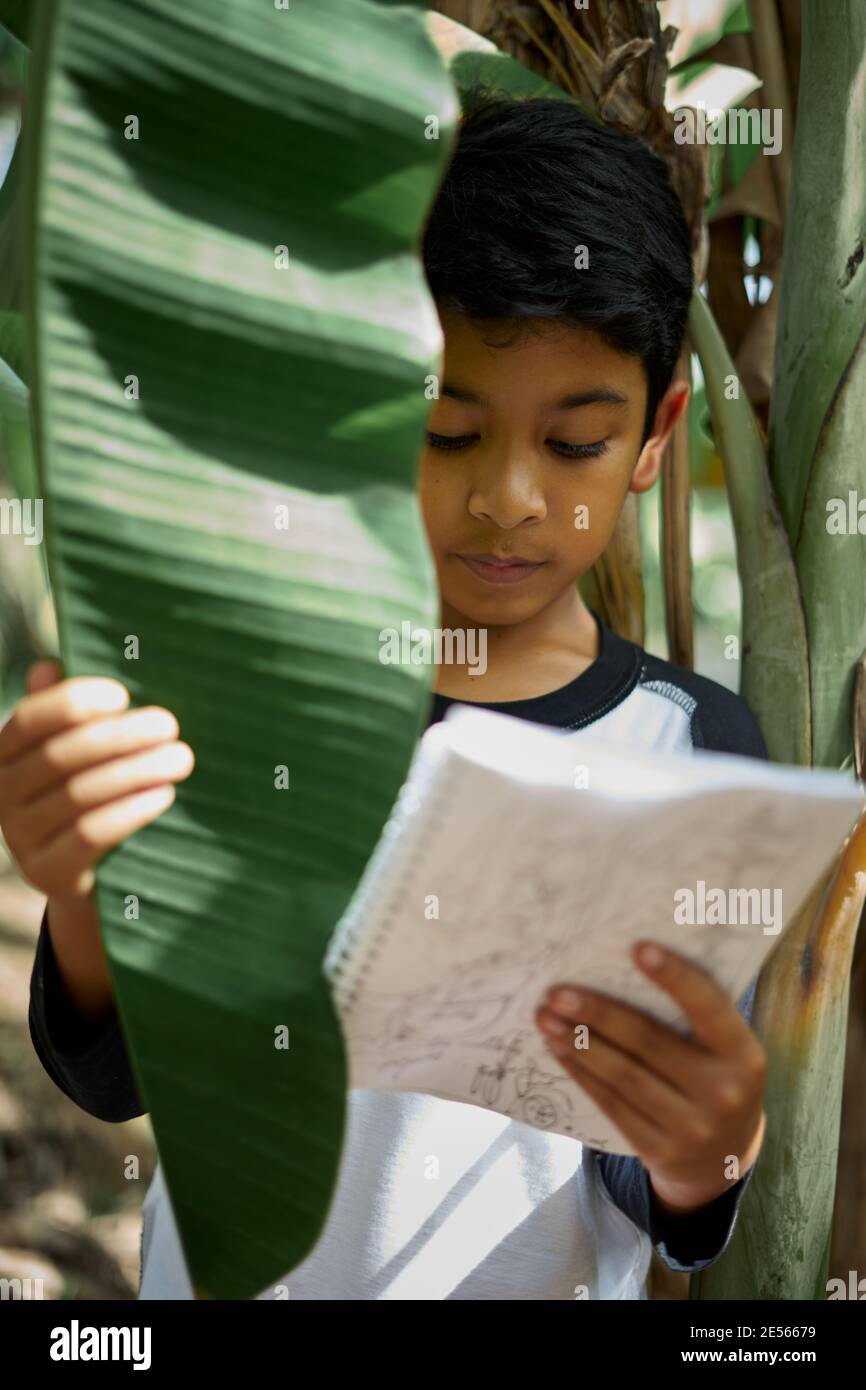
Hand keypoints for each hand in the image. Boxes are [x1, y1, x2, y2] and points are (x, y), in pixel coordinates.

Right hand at [0, 659, 193, 898]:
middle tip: (169, 726)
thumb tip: (49, 665)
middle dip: (120, 736)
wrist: (87, 874)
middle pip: (60, 756)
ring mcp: (19, 838)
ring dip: (136, 771)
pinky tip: (163, 795)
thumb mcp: (76, 751)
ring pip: (78, 795)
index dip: (73, 702)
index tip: (123, 695)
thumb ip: (64, 712)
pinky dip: (130, 811)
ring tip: (179, 758)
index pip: (30, 719)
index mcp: (3, 754)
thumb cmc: (88, 792)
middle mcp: (0, 795)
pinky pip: (89, 836)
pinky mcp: (45, 873)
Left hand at [534, 941, 766, 1213]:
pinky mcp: (660, 1151)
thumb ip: (691, 1017)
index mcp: (744, 1055)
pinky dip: (581, 1072)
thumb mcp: (723, 1052)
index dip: (674, 977)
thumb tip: (627, 963)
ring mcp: (692, 1127)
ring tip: (546, 1017)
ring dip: (579, 1042)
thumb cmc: (715, 1080)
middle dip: (598, 1013)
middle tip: (558, 991)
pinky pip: (611, 1104)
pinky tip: (559, 1048)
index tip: (636, 948)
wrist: (725, 1162)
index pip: (709, 1008)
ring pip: (623, 1075)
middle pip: (649, 1042)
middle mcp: (723, 1093)